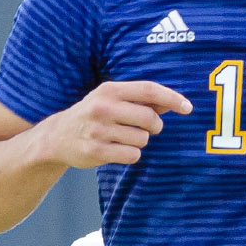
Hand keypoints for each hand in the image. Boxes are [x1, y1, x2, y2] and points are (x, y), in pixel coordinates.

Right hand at [36, 81, 191, 167]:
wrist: (58, 136)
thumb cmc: (94, 114)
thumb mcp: (112, 98)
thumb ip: (142, 99)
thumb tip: (176, 102)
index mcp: (109, 90)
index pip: (148, 90)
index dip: (172, 98)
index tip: (187, 107)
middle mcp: (102, 108)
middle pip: (150, 118)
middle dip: (155, 126)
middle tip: (148, 128)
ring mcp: (98, 130)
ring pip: (143, 139)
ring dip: (140, 141)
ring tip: (124, 138)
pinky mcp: (95, 151)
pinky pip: (132, 155)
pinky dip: (131, 154)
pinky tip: (117, 149)